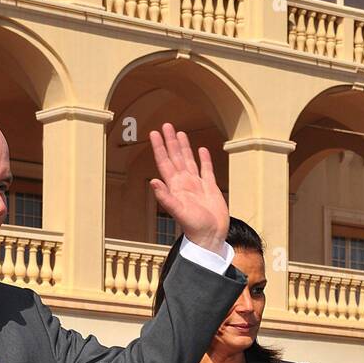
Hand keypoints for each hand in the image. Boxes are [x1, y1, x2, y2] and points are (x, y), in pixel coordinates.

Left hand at [148, 123, 228, 255]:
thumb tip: (153, 181)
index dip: (159, 148)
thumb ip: (165, 197)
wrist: (211, 237)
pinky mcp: (210, 189)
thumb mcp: (178, 212)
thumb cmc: (194, 227)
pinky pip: (206, 170)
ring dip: (184, 147)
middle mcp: (184, 183)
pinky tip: (201, 150)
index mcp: (175, 187)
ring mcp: (197, 185)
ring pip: (189, 161)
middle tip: (166, 125)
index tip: (154, 133)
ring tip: (180, 133)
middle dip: (170, 141)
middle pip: (176, 157)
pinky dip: (204, 159)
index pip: (165, 162)